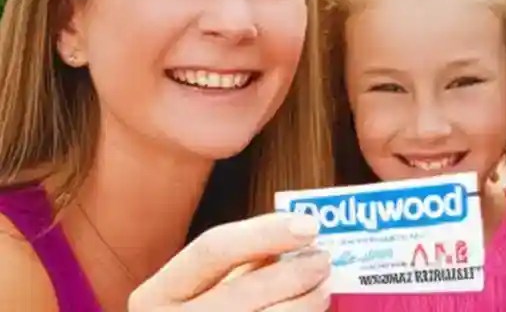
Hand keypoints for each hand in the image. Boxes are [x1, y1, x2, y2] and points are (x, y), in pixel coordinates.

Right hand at [128, 211, 330, 311]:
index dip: (266, 234)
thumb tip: (297, 235)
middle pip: (244, 291)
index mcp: (158, 294)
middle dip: (294, 273)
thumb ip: (239, 260)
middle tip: (323, 260)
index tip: (310, 226)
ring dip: (304, 304)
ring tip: (323, 289)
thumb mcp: (200, 287)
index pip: (213, 249)